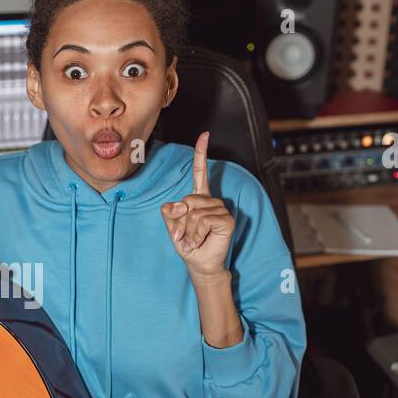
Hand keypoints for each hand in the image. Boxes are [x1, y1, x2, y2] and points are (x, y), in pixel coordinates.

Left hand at [160, 131, 234, 277]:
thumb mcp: (172, 226)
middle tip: (183, 236)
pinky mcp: (227, 220)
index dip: (201, 153)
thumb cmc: (187, 244)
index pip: (200, 172)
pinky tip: (200, 241)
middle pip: (187, 200)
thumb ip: (170, 212)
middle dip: (180, 221)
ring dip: (188, 230)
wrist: (198, 263)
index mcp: (199, 197)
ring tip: (192, 240)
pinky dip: (196, 234)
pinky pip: (203, 220)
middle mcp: (212, 200)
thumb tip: (178, 205)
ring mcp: (221, 209)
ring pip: (194, 212)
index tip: (205, 134)